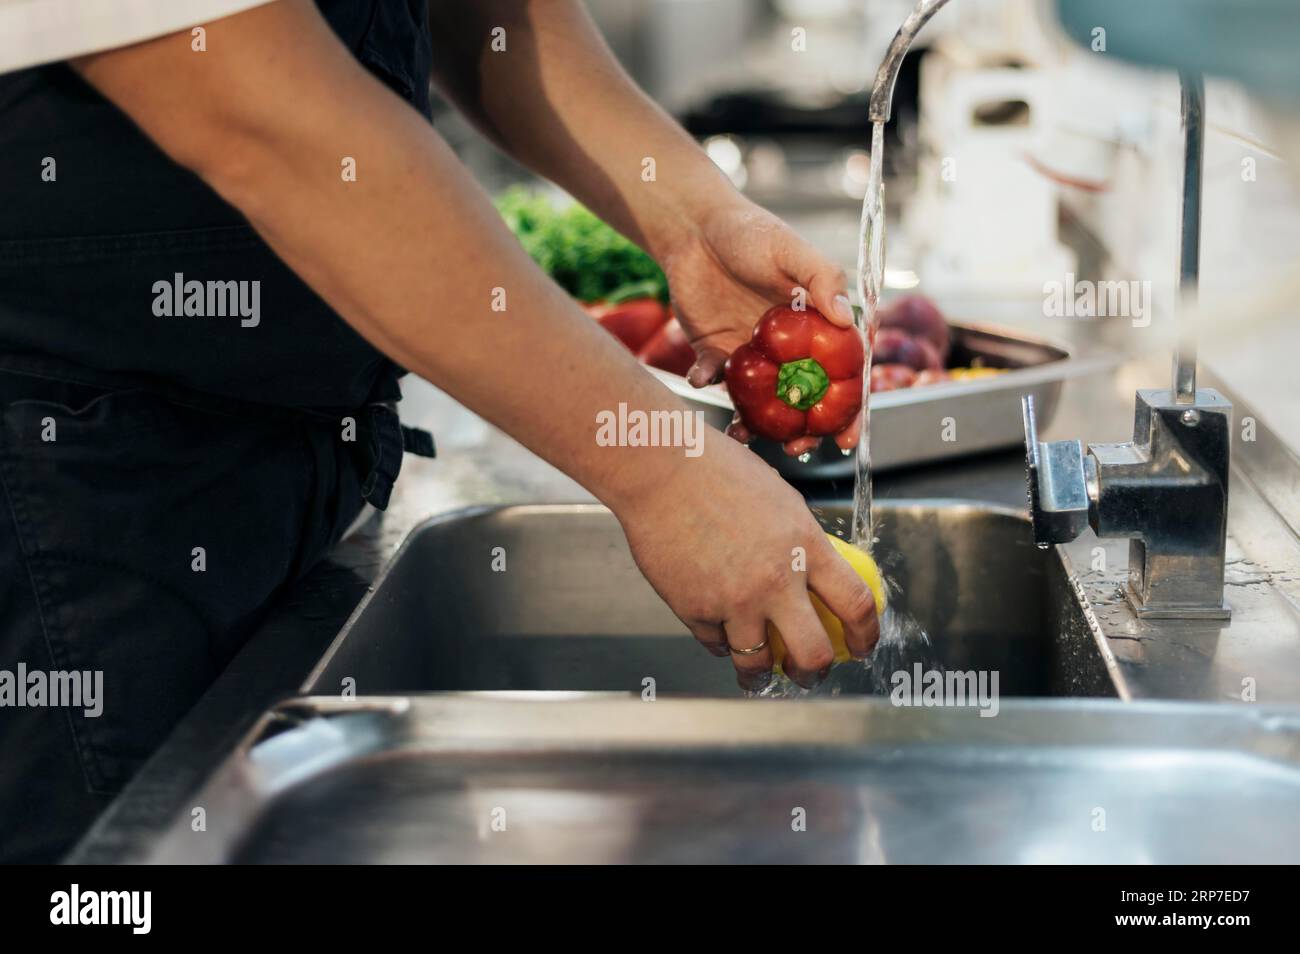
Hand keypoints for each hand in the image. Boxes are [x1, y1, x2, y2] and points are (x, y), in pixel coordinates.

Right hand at [613, 429, 879, 689]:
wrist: (661, 470)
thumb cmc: (717, 471)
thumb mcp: (780, 500)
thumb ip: (799, 540)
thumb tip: (813, 571)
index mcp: (804, 545)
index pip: (855, 603)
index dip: (866, 634)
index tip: (861, 646)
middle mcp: (774, 579)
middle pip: (812, 652)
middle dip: (814, 672)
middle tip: (809, 673)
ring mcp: (733, 599)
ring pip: (757, 663)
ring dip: (761, 675)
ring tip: (759, 674)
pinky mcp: (695, 608)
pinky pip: (714, 643)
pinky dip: (720, 644)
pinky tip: (720, 635)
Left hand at [657, 196, 860, 455]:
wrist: (694, 228)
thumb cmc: (750, 232)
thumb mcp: (791, 249)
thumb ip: (822, 279)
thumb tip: (844, 318)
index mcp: (814, 326)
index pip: (842, 375)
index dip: (849, 410)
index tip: (848, 439)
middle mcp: (786, 347)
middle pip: (802, 400)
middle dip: (803, 431)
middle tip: (797, 449)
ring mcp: (751, 353)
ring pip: (759, 401)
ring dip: (754, 423)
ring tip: (745, 435)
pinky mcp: (715, 351)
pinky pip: (715, 378)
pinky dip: (708, 382)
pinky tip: (703, 377)